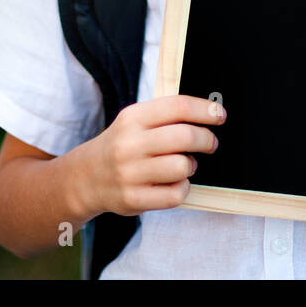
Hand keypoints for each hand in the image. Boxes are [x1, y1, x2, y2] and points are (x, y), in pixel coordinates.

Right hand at [78, 94, 223, 218]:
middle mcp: (129, 144)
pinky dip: (183, 188)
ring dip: (191, 165)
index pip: (178, 106)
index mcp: (133, 118)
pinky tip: (176, 183)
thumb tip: (210, 112)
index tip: (219, 115)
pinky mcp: (132, 199)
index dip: (205, 110)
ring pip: (182, 167)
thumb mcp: (135, 121)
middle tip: (210, 143)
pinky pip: (175, 194)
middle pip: (185, 136)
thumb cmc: (122, 145)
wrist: (85, 177)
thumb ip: (166, 115)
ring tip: (186, 165)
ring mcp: (129, 173)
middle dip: (206, 140)